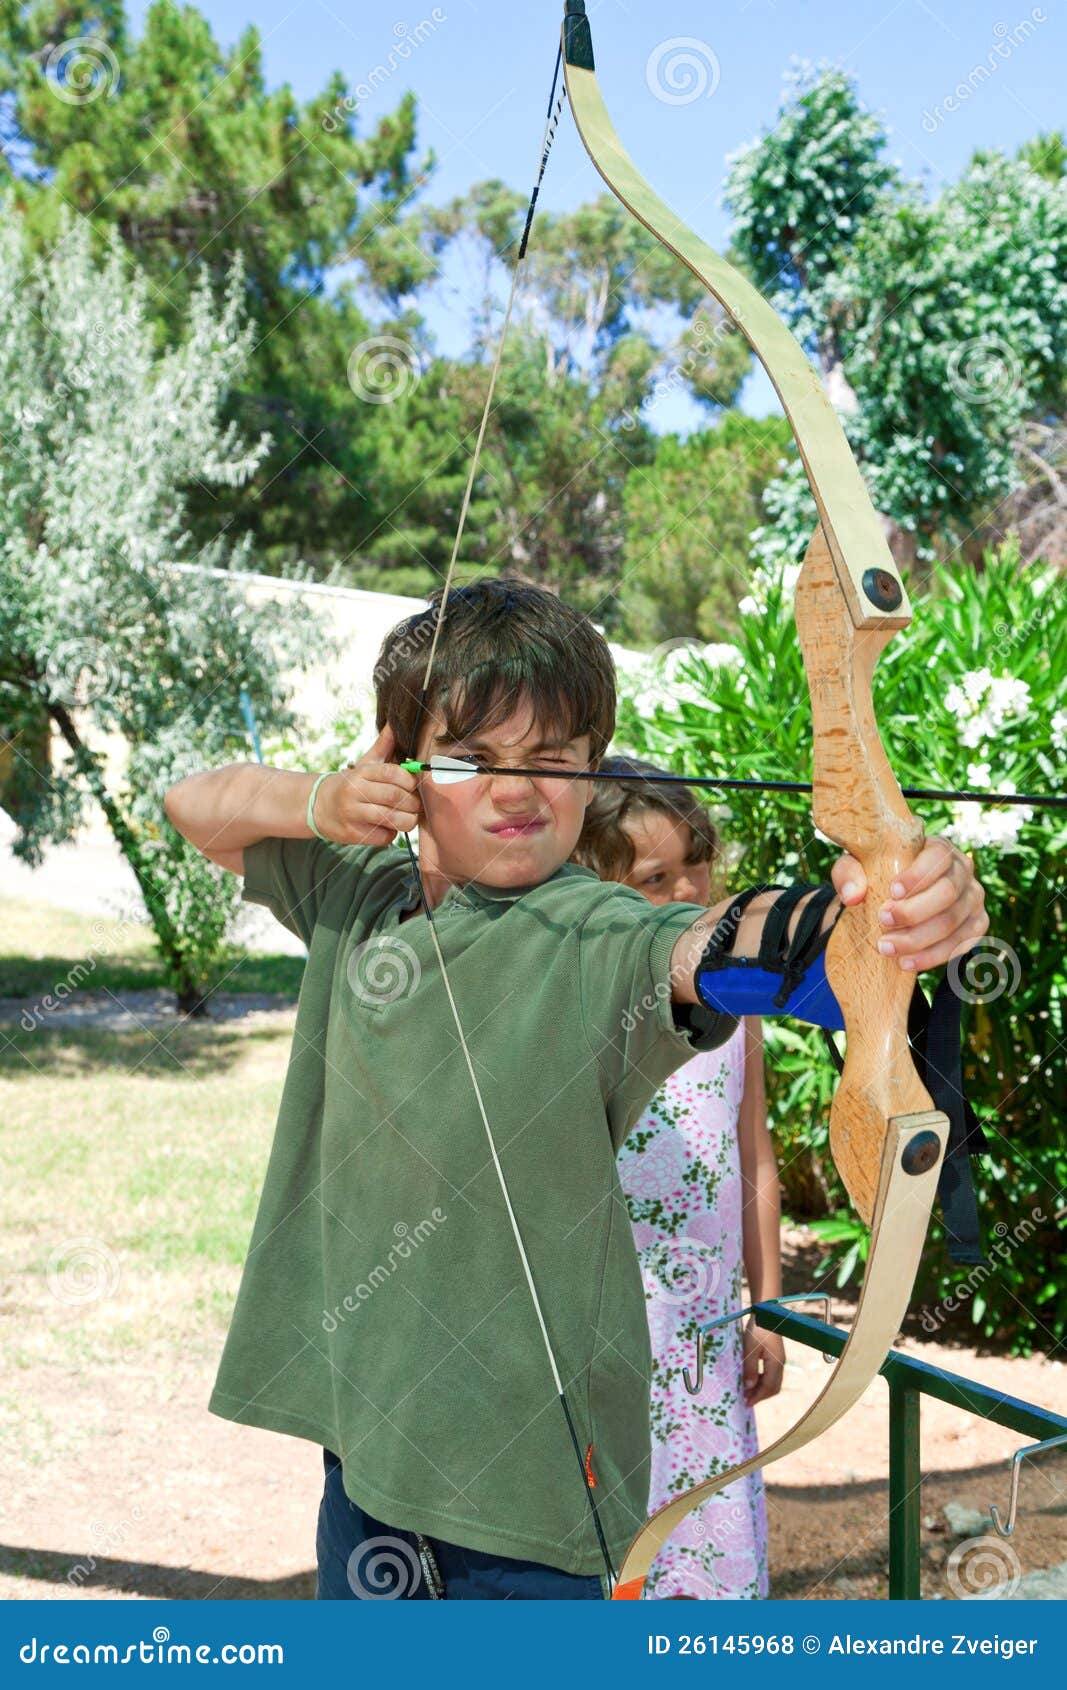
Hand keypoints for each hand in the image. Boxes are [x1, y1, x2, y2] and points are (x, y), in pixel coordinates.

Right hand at [312, 723, 420, 846]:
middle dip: (413, 803)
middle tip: (416, 805)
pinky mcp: (352, 834)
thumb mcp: (364, 764)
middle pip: (395, 797)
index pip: (392, 773)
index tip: (414, 786)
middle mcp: (354, 792)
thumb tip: (395, 724)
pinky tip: (388, 827)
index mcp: (361, 773)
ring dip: (407, 820)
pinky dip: (392, 833)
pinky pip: (384, 837)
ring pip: (391, 819)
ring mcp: (352, 814)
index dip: (410, 781)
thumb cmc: (349, 785)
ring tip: (408, 817)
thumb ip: (383, 746)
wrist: (316, 807)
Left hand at [742, 1317, 784, 1404]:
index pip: (768, 1387)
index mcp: (776, 1363)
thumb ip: (750, 1368)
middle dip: (760, 1396)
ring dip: (761, 1389)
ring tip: (747, 1391)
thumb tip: (749, 1388)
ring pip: (773, 1382)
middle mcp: (780, 1364)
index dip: (757, 1397)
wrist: (766, 1311)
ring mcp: (779, 1360)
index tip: (746, 1403)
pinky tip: (752, 1379)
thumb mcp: (750, 1348)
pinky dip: (762, 1380)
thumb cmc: (758, 1328)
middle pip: (773, 1388)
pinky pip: (771, 1374)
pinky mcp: (775, 1355)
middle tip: (745, 1400)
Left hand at [831, 835, 987, 972]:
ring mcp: (973, 899)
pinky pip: (961, 944)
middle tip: (883, 922)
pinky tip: (906, 962)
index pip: (938, 857)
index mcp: (940, 848)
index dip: (918, 876)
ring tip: (887, 948)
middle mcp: (964, 871)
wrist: (893, 898)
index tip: (891, 892)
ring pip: (953, 922)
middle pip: (948, 892)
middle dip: (914, 912)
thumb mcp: (858, 866)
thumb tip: (853, 896)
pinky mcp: (976, 925)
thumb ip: (850, 874)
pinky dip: (932, 957)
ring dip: (918, 939)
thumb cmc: (878, 875)